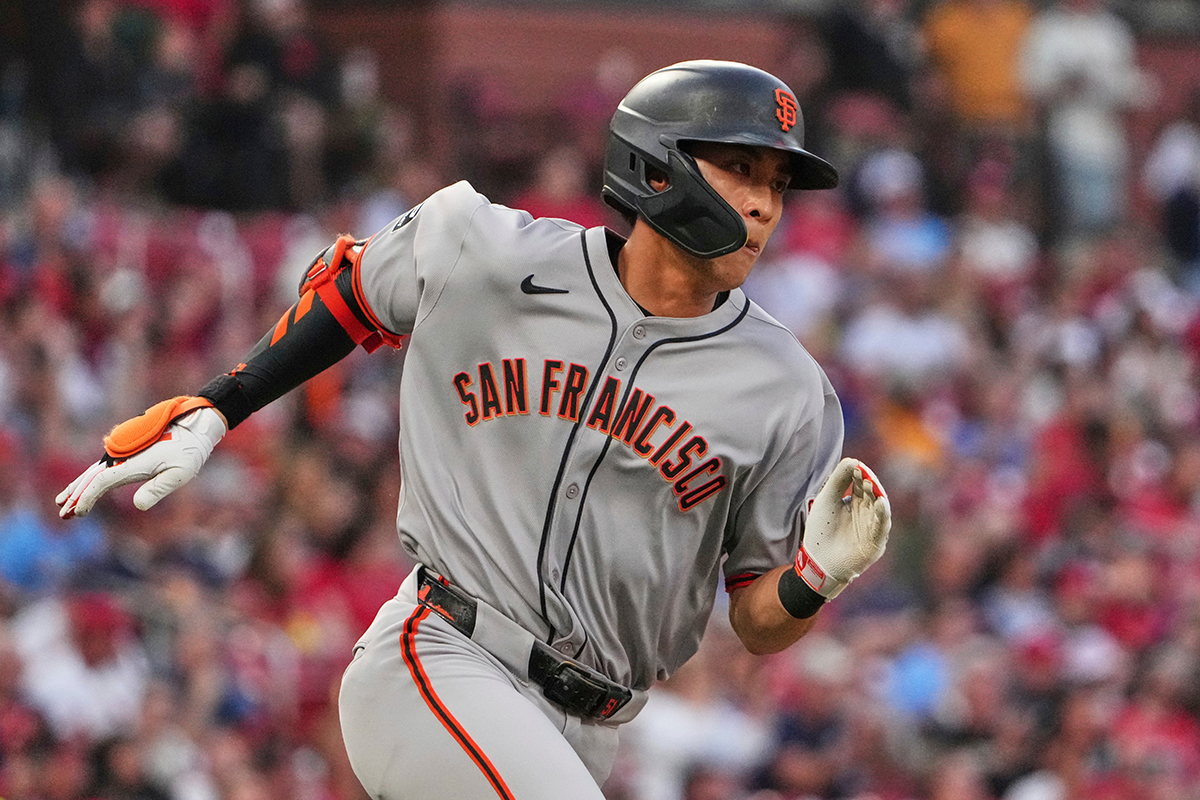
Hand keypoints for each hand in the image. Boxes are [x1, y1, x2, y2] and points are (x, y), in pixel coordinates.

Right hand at [56, 406, 225, 518]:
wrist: (195, 425)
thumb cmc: (189, 451)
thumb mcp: (179, 474)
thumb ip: (158, 489)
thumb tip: (137, 505)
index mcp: (133, 463)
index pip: (102, 483)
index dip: (87, 498)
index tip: (78, 513)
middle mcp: (123, 456)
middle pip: (92, 478)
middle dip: (76, 496)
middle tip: (62, 513)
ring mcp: (124, 451)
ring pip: (94, 470)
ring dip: (79, 486)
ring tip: (63, 500)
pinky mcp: (128, 450)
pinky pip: (103, 465)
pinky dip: (91, 476)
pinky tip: (85, 483)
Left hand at [797, 458, 890, 598]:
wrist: (817, 562)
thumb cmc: (821, 531)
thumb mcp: (827, 501)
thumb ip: (838, 480)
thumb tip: (853, 460)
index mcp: (855, 501)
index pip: (861, 483)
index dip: (859, 474)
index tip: (855, 465)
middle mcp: (867, 512)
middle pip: (871, 493)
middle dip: (869, 482)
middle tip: (864, 473)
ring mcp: (872, 527)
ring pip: (879, 508)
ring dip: (876, 495)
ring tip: (871, 483)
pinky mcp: (875, 542)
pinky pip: (881, 526)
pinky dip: (882, 514)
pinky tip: (880, 502)